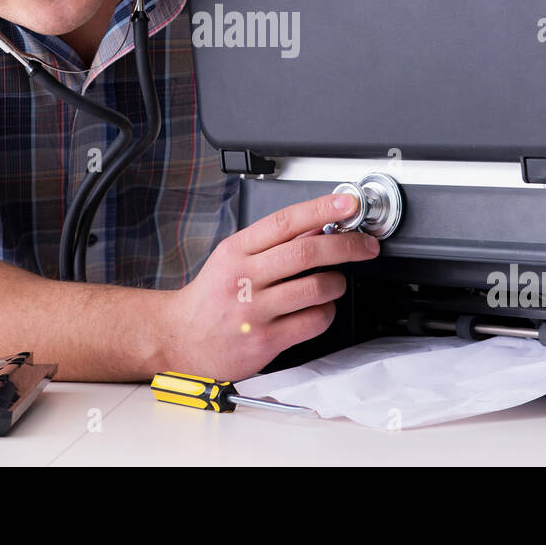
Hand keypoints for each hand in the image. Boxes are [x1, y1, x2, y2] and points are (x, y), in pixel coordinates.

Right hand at [161, 192, 378, 380]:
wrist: (181, 338)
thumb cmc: (211, 297)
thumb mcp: (233, 258)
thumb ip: (272, 243)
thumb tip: (317, 223)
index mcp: (236, 250)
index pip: (285, 222)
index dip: (321, 209)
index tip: (348, 205)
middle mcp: (244, 277)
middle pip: (306, 252)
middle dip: (345, 245)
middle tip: (365, 246)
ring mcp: (254, 311)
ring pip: (315, 288)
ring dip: (336, 283)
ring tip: (335, 282)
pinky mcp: (264, 340)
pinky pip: (313, 321)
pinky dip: (326, 312)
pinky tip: (320, 309)